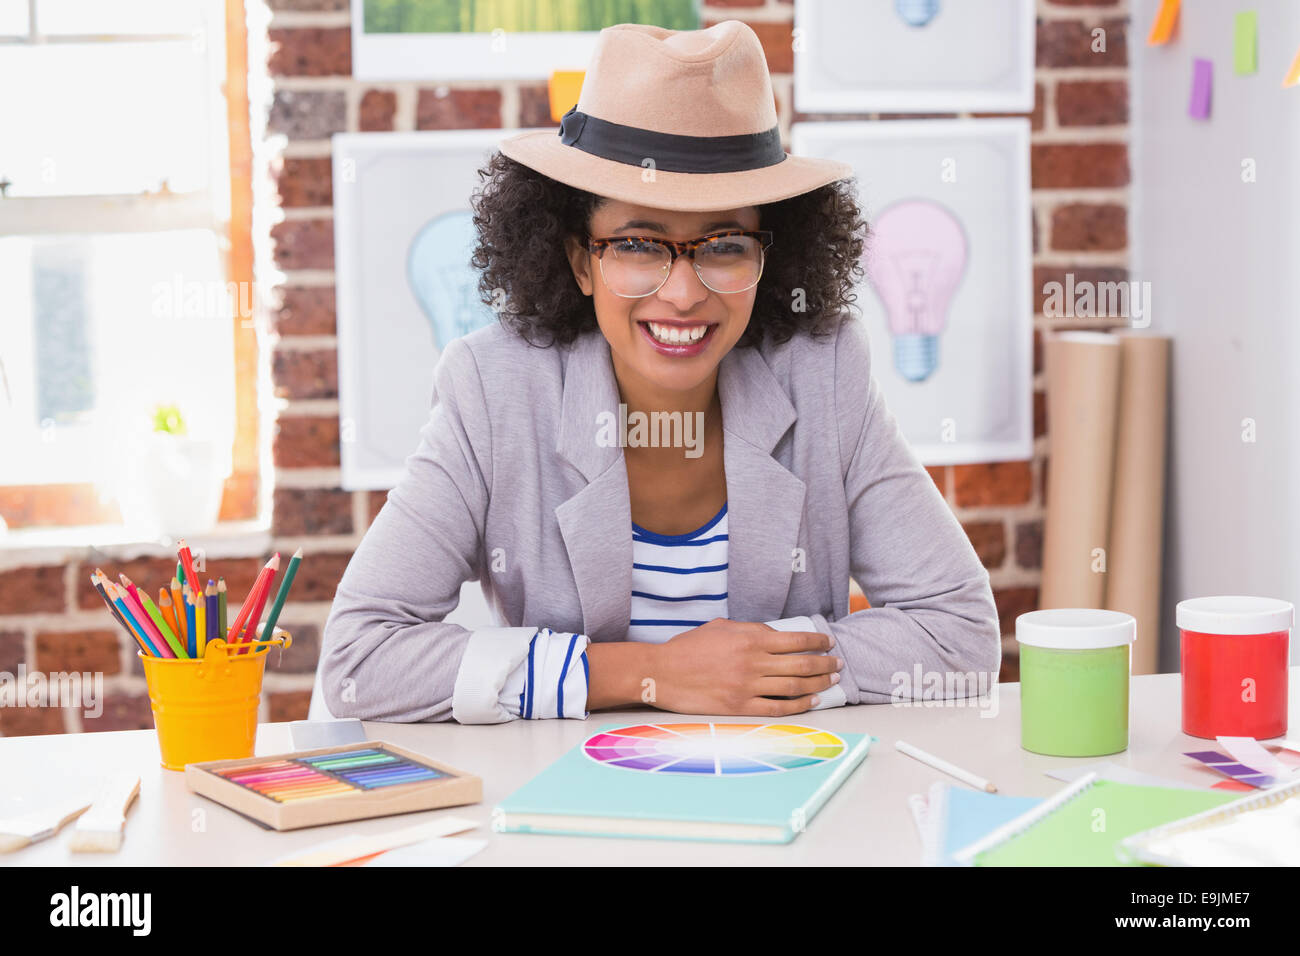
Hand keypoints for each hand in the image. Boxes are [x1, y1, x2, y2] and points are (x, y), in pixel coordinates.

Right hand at [644, 618, 841, 716]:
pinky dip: (799, 705)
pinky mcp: (740, 707)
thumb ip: (750, 630)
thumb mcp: (721, 627)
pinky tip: (812, 701)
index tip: (828, 644)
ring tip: (831, 682)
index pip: (796, 640)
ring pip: (795, 686)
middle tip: (838, 665)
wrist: (662, 673)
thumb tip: (775, 637)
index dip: (817, 643)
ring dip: (818, 684)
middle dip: (825, 664)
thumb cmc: (688, 648)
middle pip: (801, 664)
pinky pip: (778, 708)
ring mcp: (748, 686)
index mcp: (750, 638)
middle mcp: (753, 661)